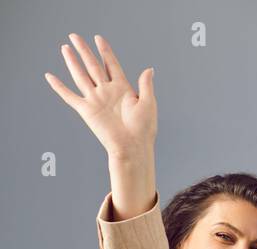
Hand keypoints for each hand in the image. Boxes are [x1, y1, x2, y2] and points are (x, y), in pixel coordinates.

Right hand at [45, 34, 154, 159]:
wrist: (133, 146)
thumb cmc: (144, 129)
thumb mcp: (149, 103)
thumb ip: (146, 85)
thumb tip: (149, 69)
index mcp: (122, 89)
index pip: (111, 65)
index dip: (105, 51)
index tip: (98, 38)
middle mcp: (107, 91)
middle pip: (93, 66)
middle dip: (84, 51)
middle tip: (74, 36)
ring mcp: (95, 100)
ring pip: (80, 75)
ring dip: (72, 62)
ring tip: (65, 48)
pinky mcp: (86, 110)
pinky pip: (69, 96)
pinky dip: (58, 87)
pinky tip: (49, 76)